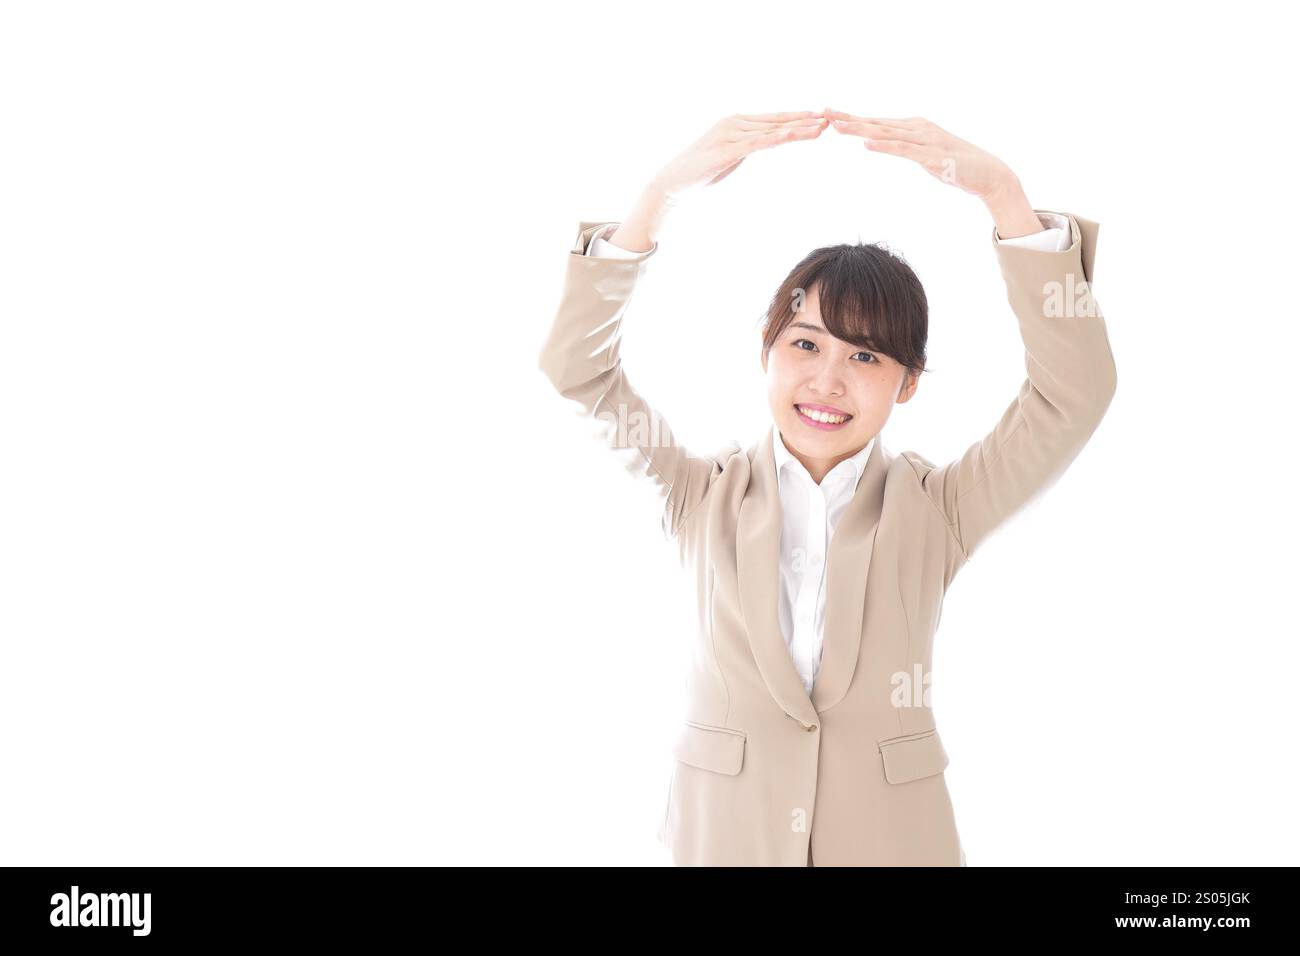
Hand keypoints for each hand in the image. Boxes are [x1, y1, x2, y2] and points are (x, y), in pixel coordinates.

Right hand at [652, 111, 829, 201]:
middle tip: (829, 119)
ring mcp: (730, 134)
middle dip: (804, 120)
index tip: (820, 118)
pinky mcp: (726, 150)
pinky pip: (757, 144)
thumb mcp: (730, 157)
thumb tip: (764, 144)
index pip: (774, 120)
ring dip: (797, 129)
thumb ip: (747, 147)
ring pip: (771, 131)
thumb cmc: (700, 172)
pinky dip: (776, 139)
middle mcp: (735, 123)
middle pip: (776, 122)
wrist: (672, 183)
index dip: (797, 118)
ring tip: (819, 128)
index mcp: (737, 123)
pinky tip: (792, 136)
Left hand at [825, 110, 1017, 200]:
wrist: (988, 174)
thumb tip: (883, 144)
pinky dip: (884, 147)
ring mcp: (924, 141)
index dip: (851, 119)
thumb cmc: (954, 165)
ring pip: (885, 134)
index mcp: (913, 128)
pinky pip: (903, 150)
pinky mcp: (931, 157)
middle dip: (848, 118)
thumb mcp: (923, 155)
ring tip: (837, 126)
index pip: (876, 123)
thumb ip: (904, 148)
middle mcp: (916, 128)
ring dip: (860, 130)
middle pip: (875, 124)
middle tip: (822, 112)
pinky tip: (866, 144)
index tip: (827, 115)